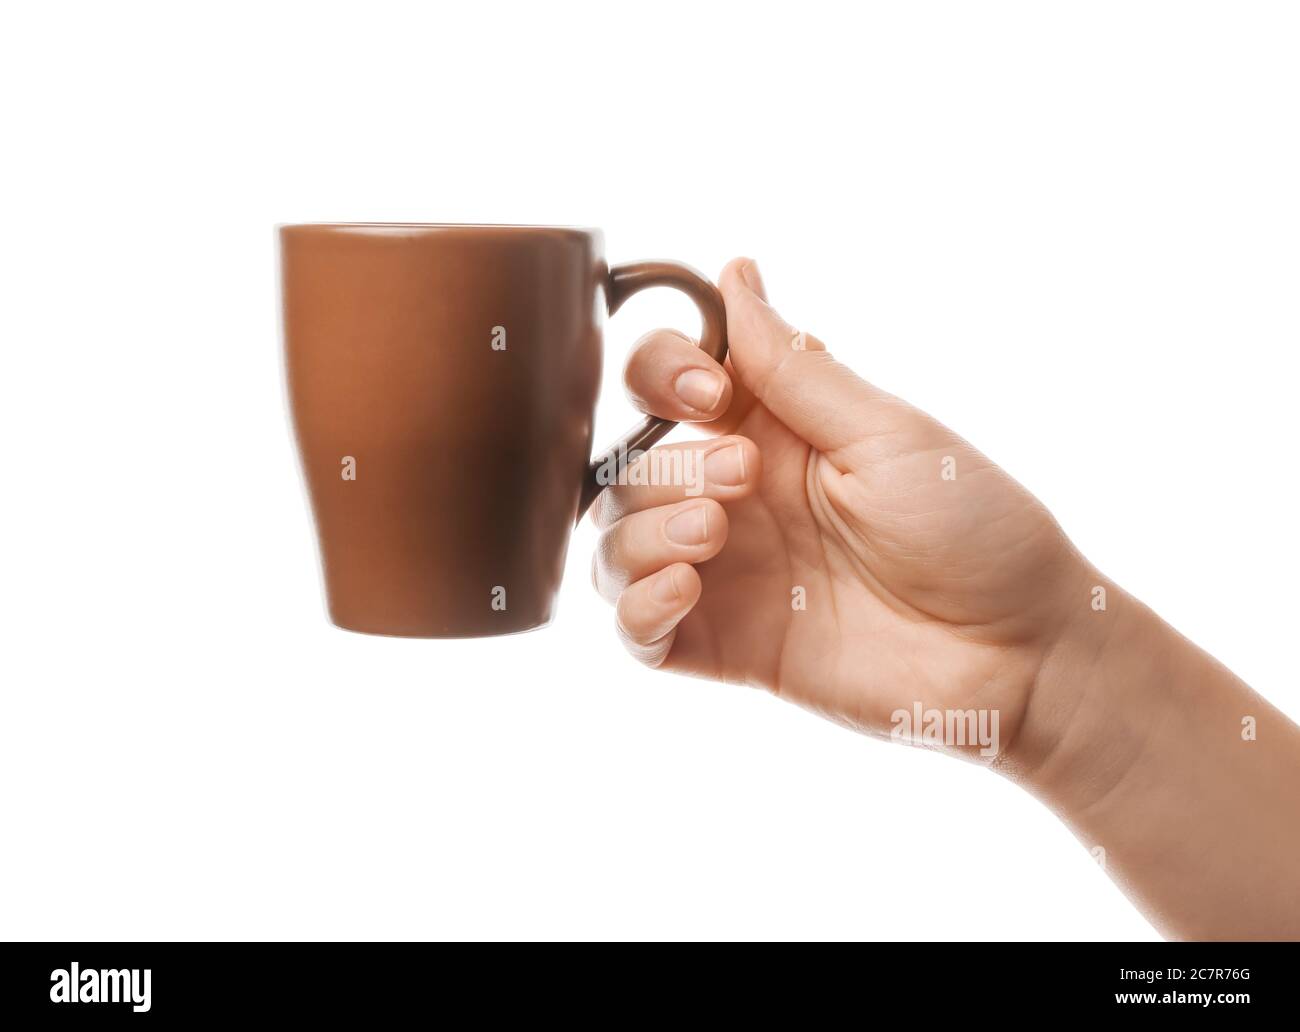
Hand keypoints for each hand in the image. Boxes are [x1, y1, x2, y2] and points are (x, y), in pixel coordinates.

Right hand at [591, 258, 1091, 761]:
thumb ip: (793, 368)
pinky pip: (636, 629)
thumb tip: (734, 269)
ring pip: (614, 541)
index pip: (664, 381)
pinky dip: (637, 605)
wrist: (1019, 653)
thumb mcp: (886, 433)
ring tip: (712, 537)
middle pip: (625, 465)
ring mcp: (726, 573)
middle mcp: (735, 497)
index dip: (661, 375)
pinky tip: (684, 591)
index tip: (708, 396)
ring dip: (640, 530)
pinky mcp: (724, 646)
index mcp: (771, 430)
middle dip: (664, 467)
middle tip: (742, 480)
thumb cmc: (974, 529)